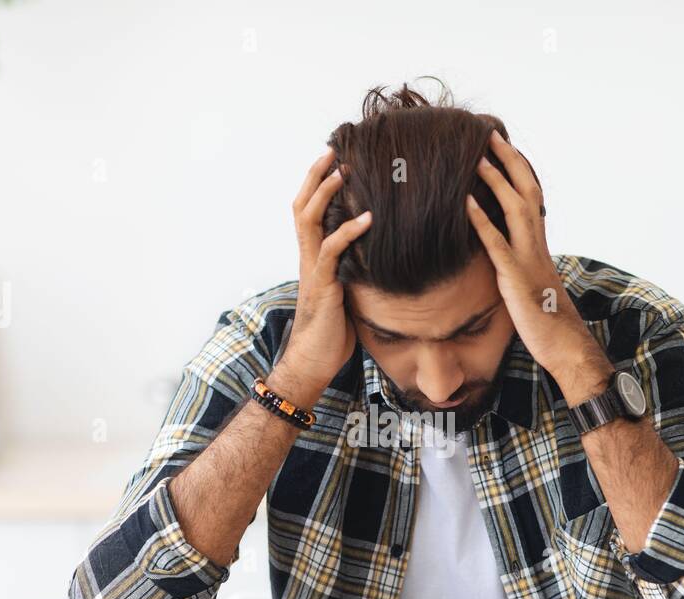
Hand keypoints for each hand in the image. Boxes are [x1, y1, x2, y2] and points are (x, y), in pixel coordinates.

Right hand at [275, 147, 371, 406]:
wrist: (315, 362)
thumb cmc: (333, 333)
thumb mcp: (347, 293)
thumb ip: (355, 271)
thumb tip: (380, 258)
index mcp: (312, 258)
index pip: (308, 212)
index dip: (316, 184)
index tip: (332, 159)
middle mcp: (307, 258)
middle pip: (302, 206)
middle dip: (316, 176)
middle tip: (333, 150)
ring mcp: (312, 270)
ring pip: (310, 221)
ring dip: (326, 193)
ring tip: (345, 172)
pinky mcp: (323, 286)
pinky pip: (331, 251)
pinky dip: (348, 232)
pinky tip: (368, 219)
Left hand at [465, 130, 612, 404]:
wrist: (564, 346)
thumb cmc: (547, 321)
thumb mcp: (531, 286)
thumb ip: (517, 265)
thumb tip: (500, 258)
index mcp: (540, 244)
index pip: (532, 197)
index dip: (518, 170)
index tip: (503, 147)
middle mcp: (537, 244)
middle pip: (527, 191)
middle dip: (509, 161)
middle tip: (489, 135)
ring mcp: (528, 258)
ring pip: (516, 209)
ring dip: (496, 180)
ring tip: (477, 157)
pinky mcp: (515, 277)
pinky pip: (497, 243)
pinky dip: (481, 221)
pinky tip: (465, 203)